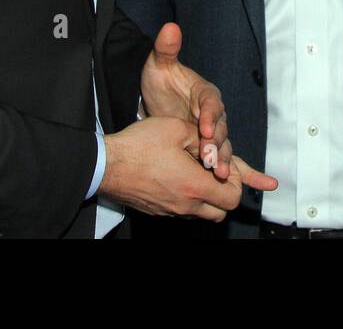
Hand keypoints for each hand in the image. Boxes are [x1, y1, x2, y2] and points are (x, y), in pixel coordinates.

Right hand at [99, 116, 276, 220]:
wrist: (106, 165)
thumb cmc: (139, 146)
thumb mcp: (177, 128)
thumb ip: (202, 138)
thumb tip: (212, 146)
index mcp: (194, 185)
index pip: (233, 198)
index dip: (236, 181)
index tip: (224, 166)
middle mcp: (185, 205)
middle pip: (221, 212)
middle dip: (225, 193)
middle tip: (216, 173)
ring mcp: (170, 211)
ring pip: (202, 214)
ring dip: (207, 197)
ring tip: (197, 173)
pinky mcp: (157, 211)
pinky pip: (183, 212)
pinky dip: (189, 199)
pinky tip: (179, 178)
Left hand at [140, 23, 229, 177]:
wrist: (157, 101)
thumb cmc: (160, 81)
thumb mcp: (159, 64)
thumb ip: (166, 48)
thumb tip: (170, 27)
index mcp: (206, 92)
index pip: (212, 102)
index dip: (210, 115)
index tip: (205, 128)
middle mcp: (215, 112)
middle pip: (221, 128)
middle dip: (217, 144)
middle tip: (211, 158)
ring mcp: (213, 131)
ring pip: (224, 145)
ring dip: (223, 159)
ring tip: (218, 172)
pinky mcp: (209, 146)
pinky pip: (222, 158)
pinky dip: (232, 169)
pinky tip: (238, 182)